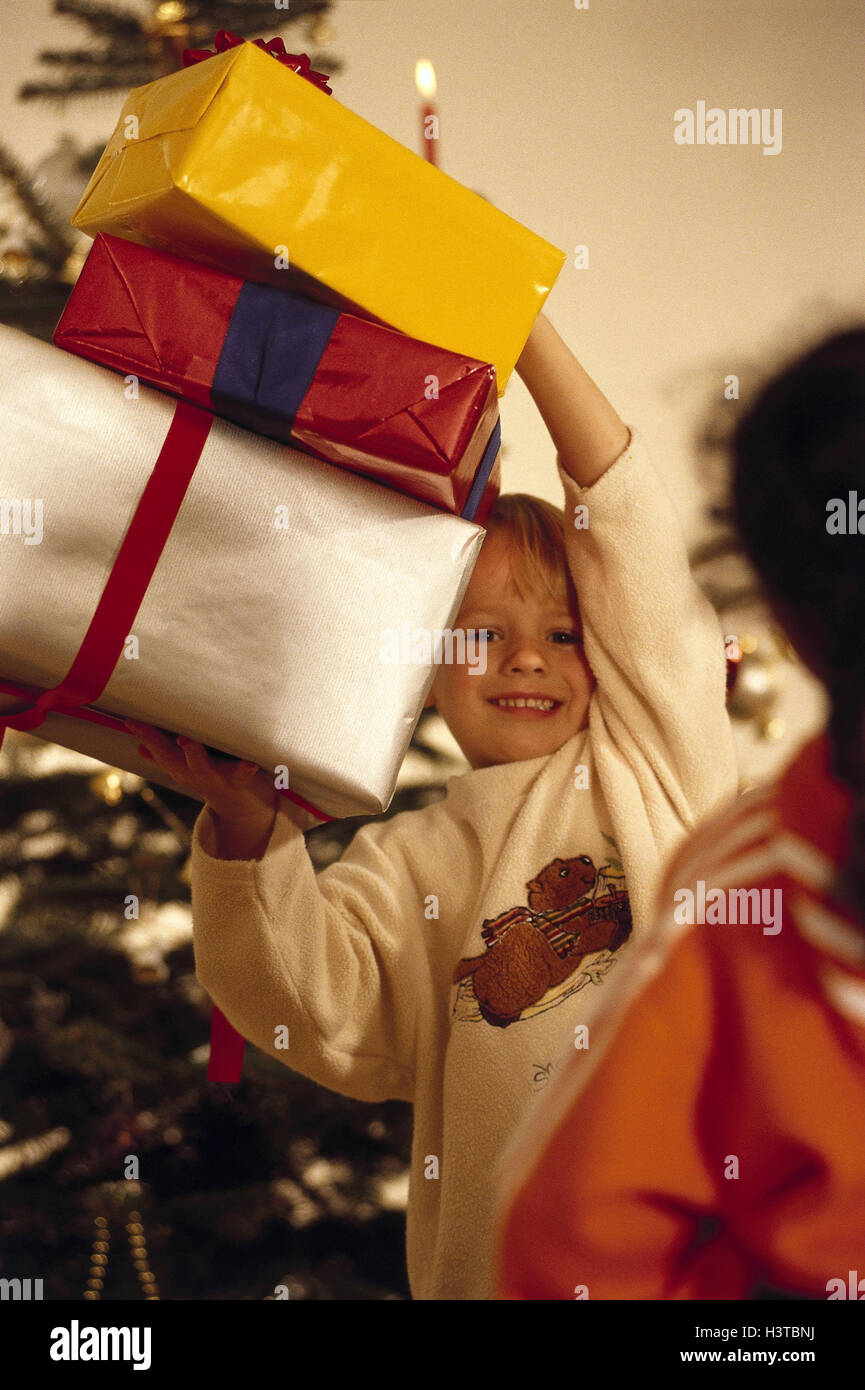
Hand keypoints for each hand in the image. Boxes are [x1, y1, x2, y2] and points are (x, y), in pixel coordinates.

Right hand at [123, 720, 280, 852]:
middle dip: (158, 744)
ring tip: (184, 740)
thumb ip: (166, 758)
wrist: (244, 812)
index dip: (144, 737)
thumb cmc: (214, 780)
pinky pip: (243, 775)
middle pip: (173, 759)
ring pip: (202, 766)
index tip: (129, 720)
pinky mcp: (240, 780)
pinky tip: (249, 762)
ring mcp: (216, 778)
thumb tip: (140, 747)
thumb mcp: (187, 770)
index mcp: (183, 768)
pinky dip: (246, 769)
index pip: (159, 751)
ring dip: (193, 754)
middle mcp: (196, 773)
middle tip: (143, 728)